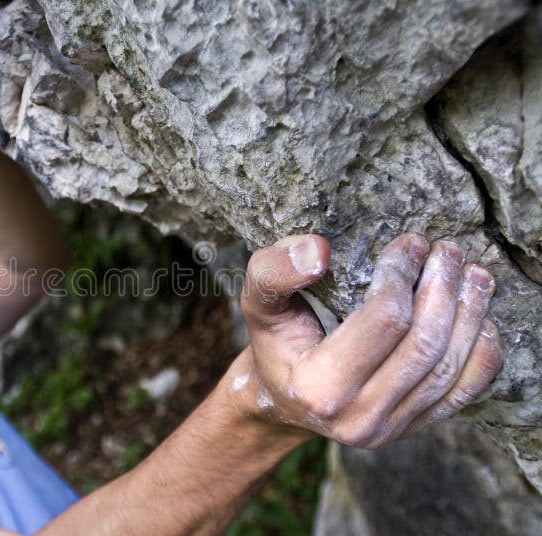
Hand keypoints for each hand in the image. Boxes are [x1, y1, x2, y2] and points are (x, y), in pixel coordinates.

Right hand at [236, 233, 501, 448]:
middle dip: (444, 289)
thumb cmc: (275, 342)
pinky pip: (462, 392)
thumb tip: (318, 251)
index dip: (403, 274)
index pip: (383, 320)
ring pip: (448, 367)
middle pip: (423, 343)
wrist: (283, 399)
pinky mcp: (411, 429)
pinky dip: (481, 354)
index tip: (408, 243)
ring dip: (469, 314)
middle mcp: (358, 416)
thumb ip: (273, 272)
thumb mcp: (256, 302)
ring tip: (474, 274)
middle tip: (448, 251)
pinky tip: (481, 319)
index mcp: (318, 386)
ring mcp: (389, 429)